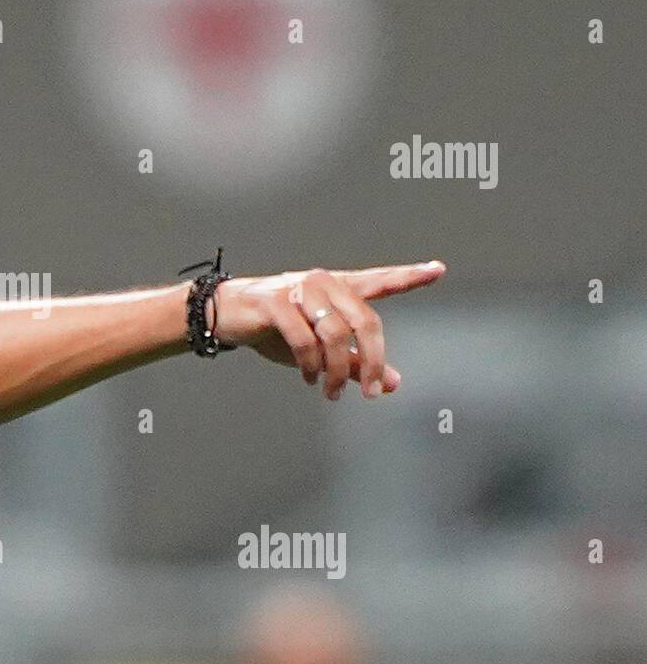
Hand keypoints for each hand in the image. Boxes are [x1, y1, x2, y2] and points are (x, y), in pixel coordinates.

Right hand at [208, 260, 446, 399]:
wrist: (226, 315)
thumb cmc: (276, 329)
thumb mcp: (320, 349)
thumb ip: (356, 361)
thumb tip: (393, 383)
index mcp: (337, 288)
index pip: (379, 280)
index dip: (408, 276)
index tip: (437, 270)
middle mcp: (323, 282)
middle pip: (365, 322)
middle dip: (373, 361)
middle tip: (372, 393)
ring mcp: (298, 290)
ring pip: (335, 335)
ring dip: (336, 371)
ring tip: (332, 392)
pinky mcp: (275, 302)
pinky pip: (304, 339)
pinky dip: (309, 365)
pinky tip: (308, 378)